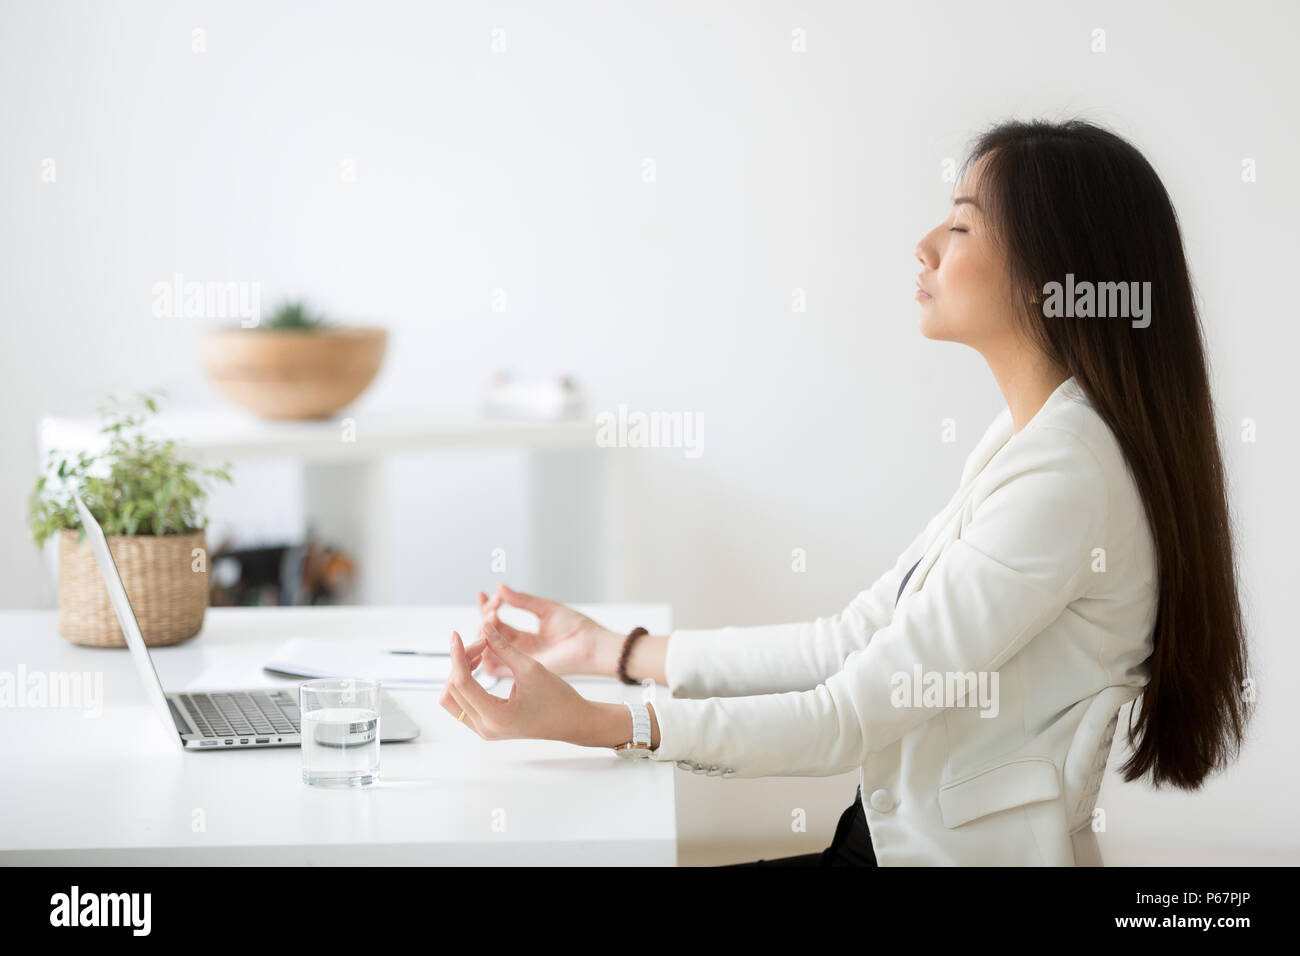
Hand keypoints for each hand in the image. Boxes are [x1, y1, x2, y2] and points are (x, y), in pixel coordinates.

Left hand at [440, 626, 604, 743]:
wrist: (572, 721)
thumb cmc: (558, 699)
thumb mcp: (531, 668)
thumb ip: (504, 648)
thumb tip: (484, 628)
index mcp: (496, 717)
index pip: (461, 682)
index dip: (457, 655)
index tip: (457, 635)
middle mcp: (485, 728)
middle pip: (451, 690)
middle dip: (460, 661)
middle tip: (481, 642)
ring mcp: (483, 729)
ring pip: (452, 698)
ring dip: (459, 672)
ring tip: (479, 652)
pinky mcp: (486, 725)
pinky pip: (462, 703)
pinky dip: (465, 681)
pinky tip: (479, 664)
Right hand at [466, 583, 616, 677]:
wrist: (592, 645)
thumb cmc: (577, 629)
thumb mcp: (546, 609)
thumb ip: (522, 600)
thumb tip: (500, 588)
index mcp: (526, 637)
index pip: (497, 623)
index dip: (486, 608)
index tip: (481, 593)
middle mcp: (519, 649)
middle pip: (489, 634)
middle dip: (485, 617)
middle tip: (491, 607)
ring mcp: (519, 660)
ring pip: (487, 649)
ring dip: (482, 632)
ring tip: (489, 617)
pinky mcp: (521, 670)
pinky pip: (493, 667)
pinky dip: (485, 651)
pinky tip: (488, 633)